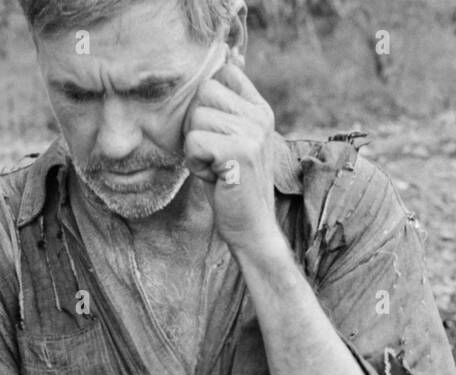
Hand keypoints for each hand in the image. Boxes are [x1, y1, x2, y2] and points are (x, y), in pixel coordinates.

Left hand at [182, 58, 281, 253]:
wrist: (252, 229)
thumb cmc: (232, 187)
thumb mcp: (229, 141)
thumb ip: (222, 109)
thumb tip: (218, 63)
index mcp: (260, 110)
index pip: (225, 72)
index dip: (207, 100)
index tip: (216, 132)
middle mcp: (260, 116)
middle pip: (204, 92)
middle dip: (196, 125)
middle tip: (214, 155)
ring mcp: (253, 132)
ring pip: (196, 117)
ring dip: (195, 147)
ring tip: (215, 167)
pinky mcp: (240, 151)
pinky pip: (194, 141)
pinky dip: (195, 163)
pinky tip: (215, 177)